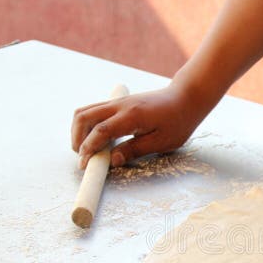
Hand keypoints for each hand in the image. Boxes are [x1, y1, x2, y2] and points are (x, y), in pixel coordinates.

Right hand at [70, 83, 208, 168]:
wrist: (185, 98)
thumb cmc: (178, 121)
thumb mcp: (161, 142)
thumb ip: (135, 150)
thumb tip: (113, 160)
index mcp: (132, 116)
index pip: (101, 131)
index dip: (89, 148)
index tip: (85, 164)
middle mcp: (120, 105)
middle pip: (84, 116)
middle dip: (77, 139)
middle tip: (83, 158)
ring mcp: (117, 102)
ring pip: (85, 111)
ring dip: (79, 130)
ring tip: (86, 149)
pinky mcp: (118, 102)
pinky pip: (93, 110)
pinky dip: (87, 124)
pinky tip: (95, 138)